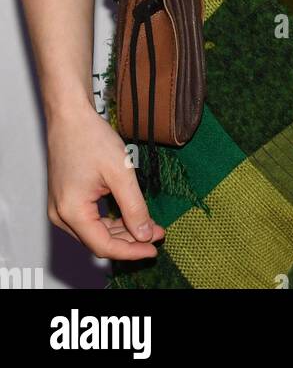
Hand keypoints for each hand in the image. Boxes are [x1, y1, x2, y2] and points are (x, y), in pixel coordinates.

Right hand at [46, 102, 165, 260]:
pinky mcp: (66, 200)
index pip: (104, 246)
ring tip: (149, 225)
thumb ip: (134, 207)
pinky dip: (110, 220)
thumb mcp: (121, 173)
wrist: (70, 116)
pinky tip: (129, 215)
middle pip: (98, 241)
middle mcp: (61, 215)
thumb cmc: (90, 137)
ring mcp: (61, 208)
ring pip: (95, 231)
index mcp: (71, 211)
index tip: (154, 249)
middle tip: (157, 233)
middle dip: (130, 240)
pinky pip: (90, 219)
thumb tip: (145, 234)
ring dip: (122, 231)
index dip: (131, 251)